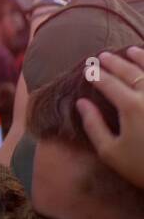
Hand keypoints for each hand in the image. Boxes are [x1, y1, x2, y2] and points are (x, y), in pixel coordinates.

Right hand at [77, 49, 143, 188]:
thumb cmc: (142, 167)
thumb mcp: (111, 152)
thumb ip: (93, 126)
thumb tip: (81, 103)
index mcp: (130, 106)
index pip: (108, 83)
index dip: (96, 75)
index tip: (87, 69)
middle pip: (130, 72)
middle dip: (114, 62)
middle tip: (103, 56)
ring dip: (140, 58)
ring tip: (131, 51)